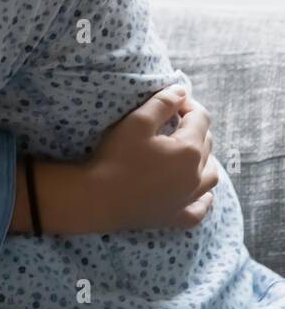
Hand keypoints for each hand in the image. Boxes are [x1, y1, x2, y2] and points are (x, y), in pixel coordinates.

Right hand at [84, 83, 217, 231]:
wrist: (98, 198)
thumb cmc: (116, 157)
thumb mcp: (136, 122)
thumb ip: (162, 103)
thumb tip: (182, 91)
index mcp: (189, 150)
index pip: (201, 119)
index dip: (188, 104)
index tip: (173, 100)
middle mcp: (196, 175)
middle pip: (207, 144)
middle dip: (194, 128)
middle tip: (173, 121)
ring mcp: (189, 198)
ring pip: (210, 176)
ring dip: (204, 160)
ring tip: (188, 152)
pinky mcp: (177, 217)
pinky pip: (201, 207)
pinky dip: (204, 198)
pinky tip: (200, 193)